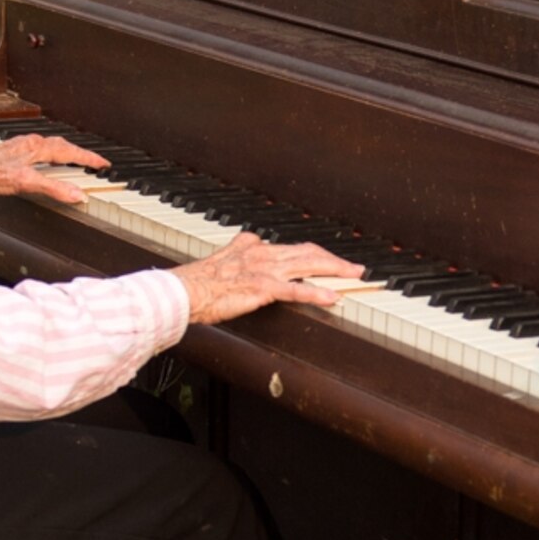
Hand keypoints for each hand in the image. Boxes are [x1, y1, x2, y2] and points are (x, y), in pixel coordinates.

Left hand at [0, 133, 106, 204]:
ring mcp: (18, 150)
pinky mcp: (9, 158)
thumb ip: (53, 188)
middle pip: (61, 146)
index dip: (89, 158)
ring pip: (48, 148)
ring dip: (64, 155)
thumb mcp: (24, 183)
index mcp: (36, 146)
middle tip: (94, 163)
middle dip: (79, 153)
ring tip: (74, 162)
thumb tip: (78, 194)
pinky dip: (49, 160)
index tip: (104, 164)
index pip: (70, 150)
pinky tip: (42, 167)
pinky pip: (37, 154)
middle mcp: (28, 144)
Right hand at [175, 233, 363, 325]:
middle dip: (334, 260)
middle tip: (355, 268)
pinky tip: (332, 297)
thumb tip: (248, 242)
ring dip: (335, 272)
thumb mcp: (222, 258)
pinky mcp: (262, 287)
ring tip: (354, 278)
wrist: (184, 291)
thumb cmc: (198, 283)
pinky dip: (317, 293)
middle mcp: (263, 253)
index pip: (292, 247)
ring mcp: (264, 270)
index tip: (328, 259)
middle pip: (308, 253)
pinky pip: (296, 290)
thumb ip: (239, 251)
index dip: (314, 255)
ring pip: (308, 266)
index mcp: (253, 246)